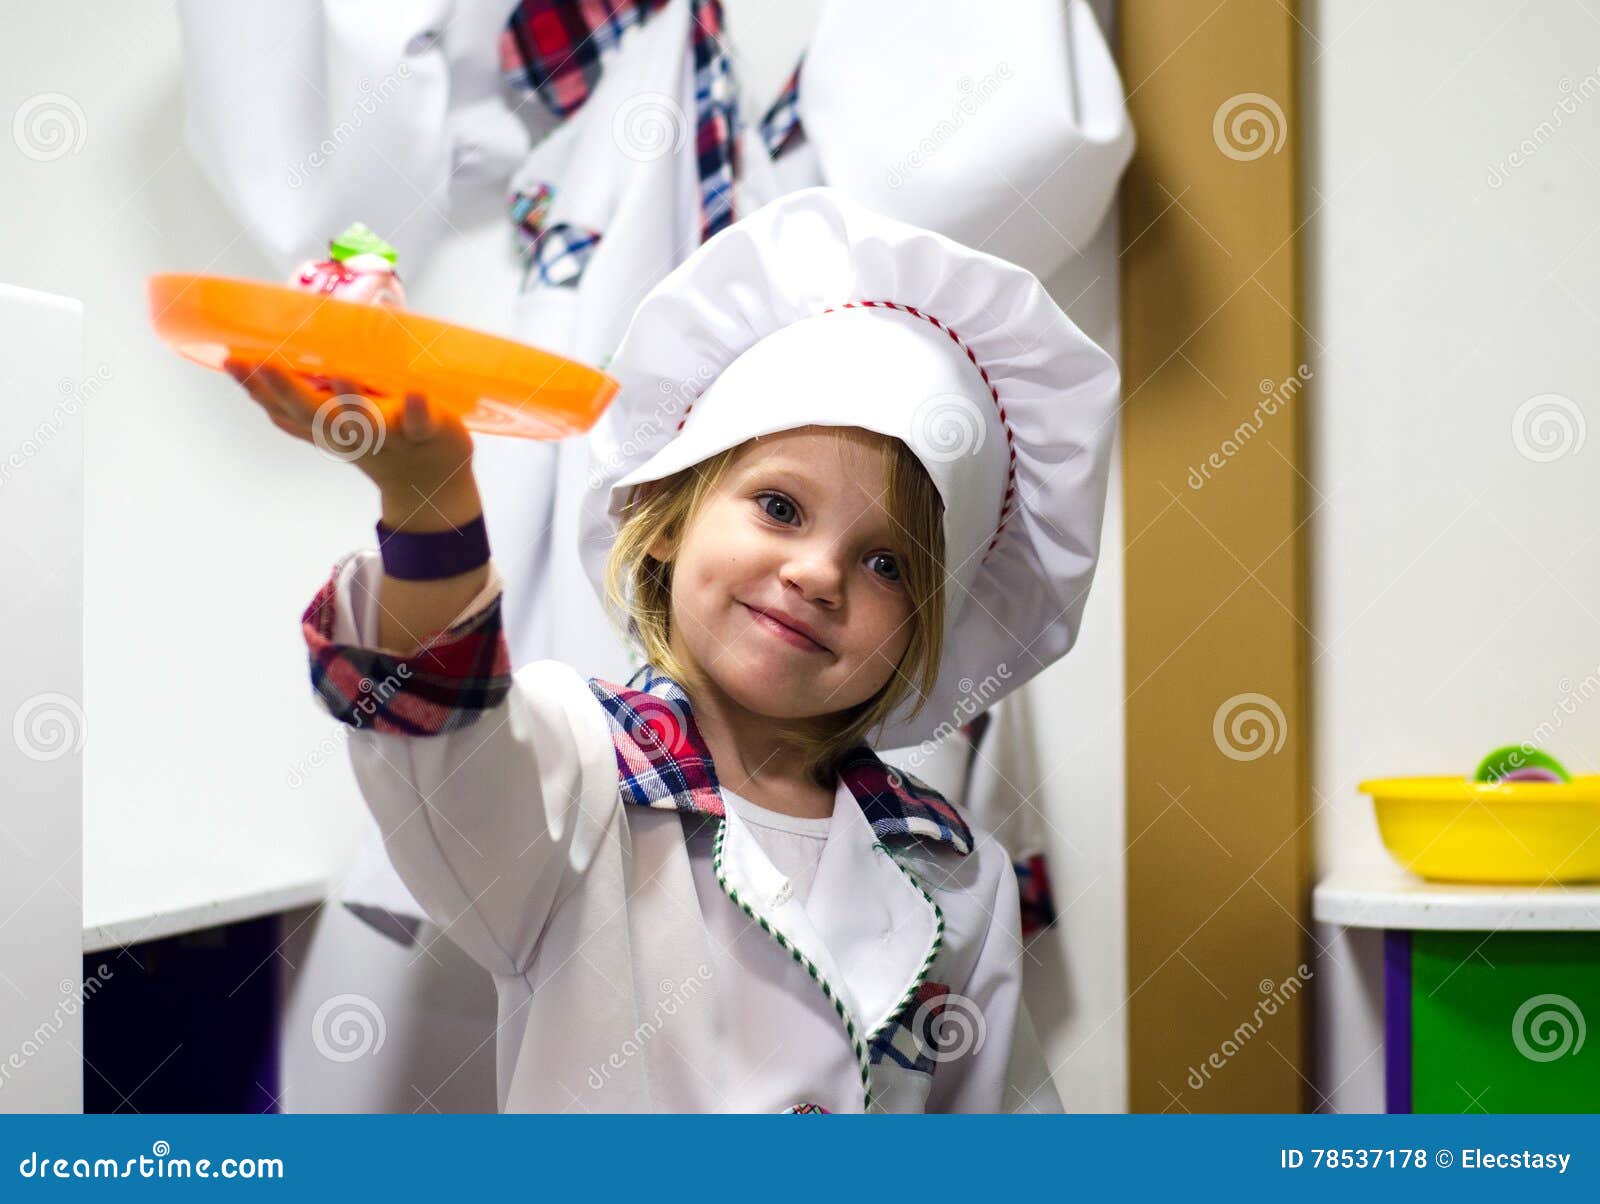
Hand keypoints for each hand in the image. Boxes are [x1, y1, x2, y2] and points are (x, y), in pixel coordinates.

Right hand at [223, 358, 474, 503]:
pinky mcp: (426, 432)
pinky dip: (418, 409)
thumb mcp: (338, 422)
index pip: (283, 408)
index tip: (229, 359)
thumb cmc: (381, 440)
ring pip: (363, 423)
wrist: (431, 484)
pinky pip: (421, 423)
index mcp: (327, 427)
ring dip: (349, 398)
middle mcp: (351, 433)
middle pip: (313, 415)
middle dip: (285, 388)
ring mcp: (388, 435)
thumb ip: (309, 397)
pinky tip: (417, 392)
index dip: (255, 388)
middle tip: (260, 361)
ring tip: (339, 372)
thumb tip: (268, 358)